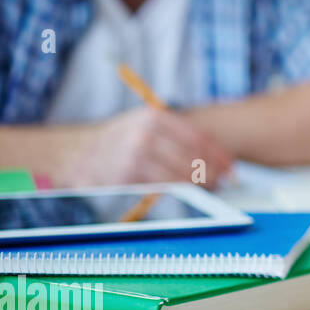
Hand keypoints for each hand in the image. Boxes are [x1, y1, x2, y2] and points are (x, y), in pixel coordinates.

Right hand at [55, 107, 233, 187]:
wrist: (78, 157)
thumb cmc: (119, 143)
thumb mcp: (144, 127)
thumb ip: (176, 135)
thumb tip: (216, 156)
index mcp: (154, 117)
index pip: (198, 138)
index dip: (219, 154)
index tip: (231, 166)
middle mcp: (147, 133)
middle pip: (195, 157)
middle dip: (213, 171)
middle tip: (223, 180)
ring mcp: (137, 154)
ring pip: (183, 173)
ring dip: (201, 183)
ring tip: (210, 187)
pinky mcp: (129, 175)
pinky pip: (165, 186)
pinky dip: (182, 190)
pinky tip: (189, 192)